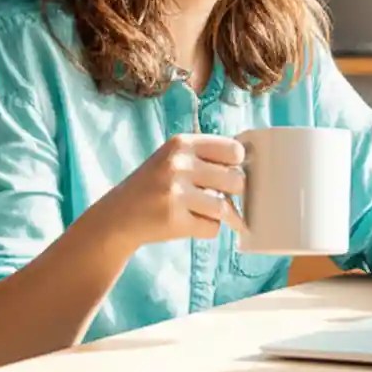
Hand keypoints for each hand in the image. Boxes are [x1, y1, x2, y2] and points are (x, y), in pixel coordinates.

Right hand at [90, 134, 246, 252]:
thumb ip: (207, 157)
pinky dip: (207, 228)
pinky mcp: (173, 220)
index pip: (234, 150)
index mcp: (181, 143)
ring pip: (225, 207)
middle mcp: (178, 164)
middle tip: (219, 195)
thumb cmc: (155, 185)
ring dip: (221, 214)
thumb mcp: (174, 158)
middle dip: (233, 192)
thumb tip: (253, 167)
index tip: (231, 171)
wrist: (117, 217)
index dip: (237, 164)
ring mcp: (175, 193)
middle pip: (236, 180)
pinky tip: (191, 222)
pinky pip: (212, 228)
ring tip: (205, 211)